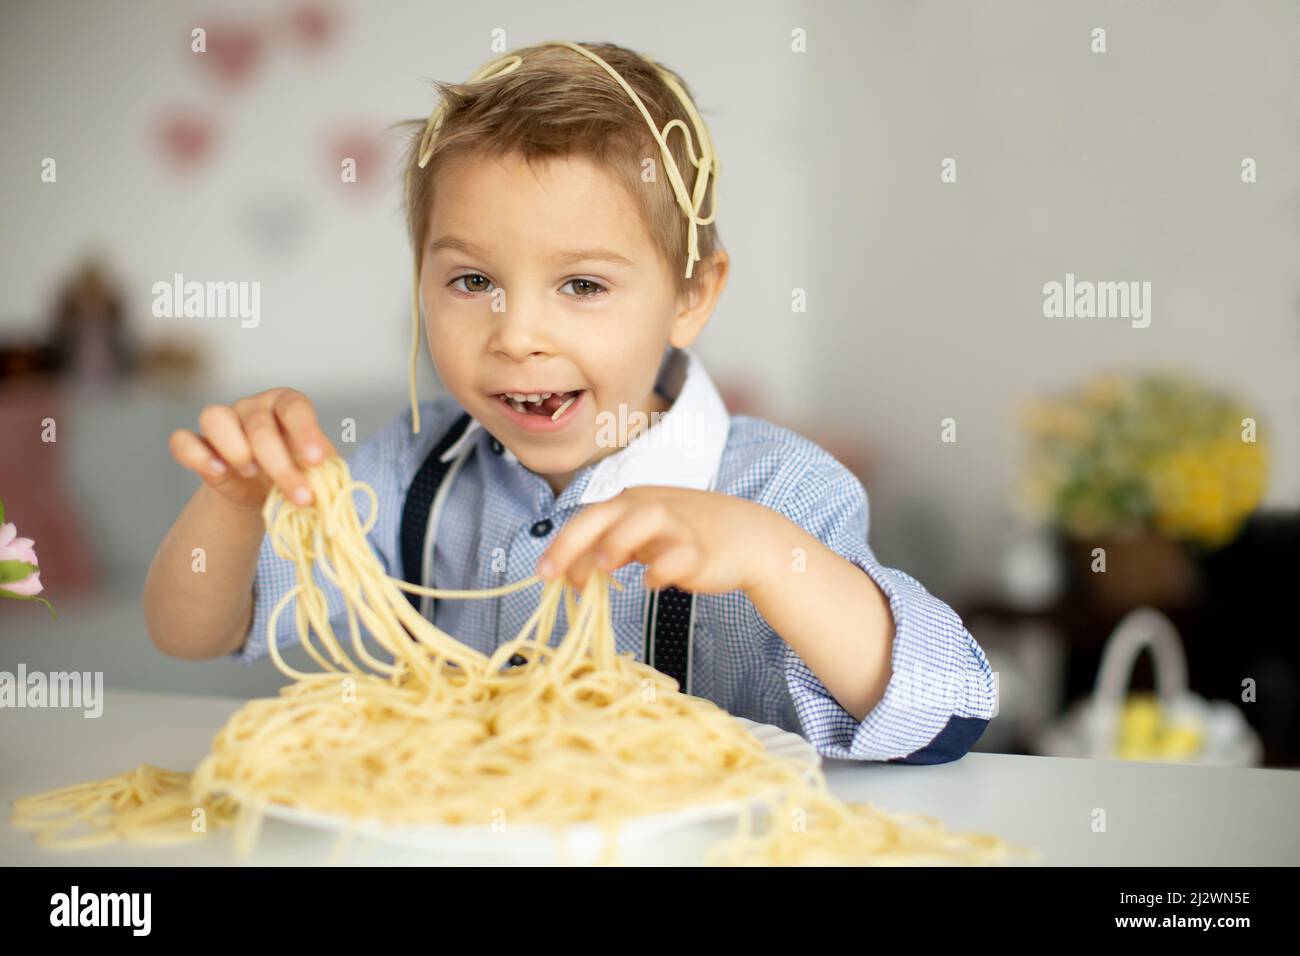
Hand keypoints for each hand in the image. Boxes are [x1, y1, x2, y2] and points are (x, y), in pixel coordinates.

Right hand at [168, 388, 336, 511]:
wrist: (267, 491)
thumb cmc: (299, 472)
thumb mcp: (318, 471)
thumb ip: (323, 473)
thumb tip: (325, 489)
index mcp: (286, 405)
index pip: (294, 407)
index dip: (306, 432)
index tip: (318, 461)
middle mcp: (253, 406)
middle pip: (259, 426)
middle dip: (281, 466)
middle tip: (300, 496)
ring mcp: (223, 421)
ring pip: (214, 417)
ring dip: (235, 449)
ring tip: (252, 473)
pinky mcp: (198, 444)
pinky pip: (182, 441)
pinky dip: (195, 455)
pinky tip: (217, 471)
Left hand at [536, 487, 778, 593]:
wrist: (745, 535)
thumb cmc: (684, 535)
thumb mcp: (641, 534)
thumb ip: (607, 546)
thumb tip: (566, 572)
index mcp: (631, 502)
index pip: (587, 518)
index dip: (561, 545)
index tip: (543, 575)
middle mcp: (650, 507)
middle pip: (605, 514)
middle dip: (573, 544)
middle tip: (552, 576)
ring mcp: (678, 526)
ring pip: (645, 520)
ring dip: (619, 541)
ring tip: (602, 566)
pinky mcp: (701, 549)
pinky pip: (680, 555)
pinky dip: (663, 569)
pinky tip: (652, 583)